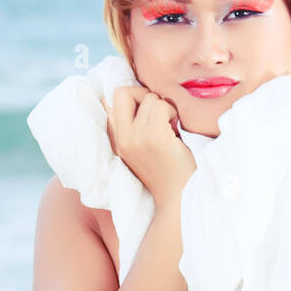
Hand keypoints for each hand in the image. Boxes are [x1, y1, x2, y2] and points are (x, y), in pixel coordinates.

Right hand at [100, 83, 196, 205]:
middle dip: (142, 93)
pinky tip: (176, 129)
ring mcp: (137, 138)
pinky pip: (161, 106)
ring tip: (170, 126)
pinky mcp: (154, 138)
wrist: (178, 198)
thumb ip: (132, 126)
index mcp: (117, 141)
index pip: (111, 101)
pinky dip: (172, 112)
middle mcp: (122, 139)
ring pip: (149, 98)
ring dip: (164, 106)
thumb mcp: (140, 149)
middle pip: (122, 92)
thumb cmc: (167, 172)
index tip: (146, 110)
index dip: (131, 97)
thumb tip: (131, 96)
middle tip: (158, 110)